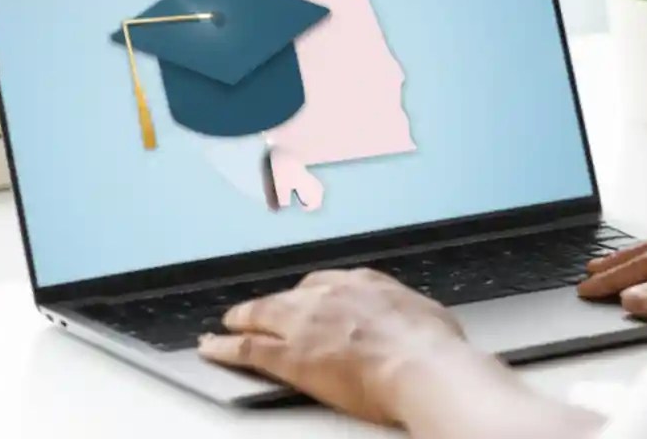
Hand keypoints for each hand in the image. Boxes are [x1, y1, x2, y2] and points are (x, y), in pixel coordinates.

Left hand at [197, 268, 465, 424]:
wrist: (420, 365)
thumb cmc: (434, 346)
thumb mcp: (427, 315)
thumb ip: (409, 314)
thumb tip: (421, 323)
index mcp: (363, 283)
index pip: (324, 282)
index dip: (309, 293)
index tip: (303, 298)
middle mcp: (329, 296)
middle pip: (289, 296)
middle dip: (271, 303)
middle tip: (257, 310)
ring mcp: (306, 323)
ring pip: (261, 316)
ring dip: (240, 319)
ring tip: (226, 324)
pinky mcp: (291, 355)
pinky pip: (248, 349)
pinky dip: (225, 348)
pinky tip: (212, 348)